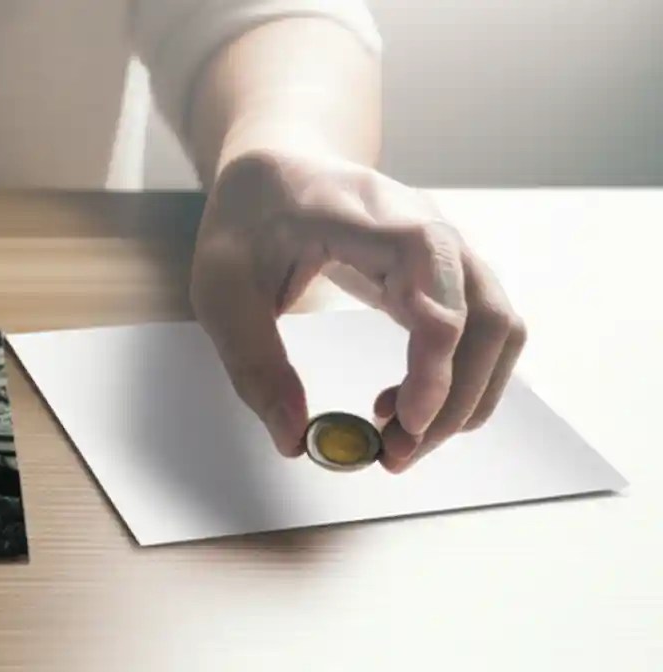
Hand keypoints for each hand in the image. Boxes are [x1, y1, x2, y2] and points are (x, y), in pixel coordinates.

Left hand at [190, 149, 525, 471]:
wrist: (277, 166)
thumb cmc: (248, 220)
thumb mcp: (220, 289)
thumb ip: (254, 364)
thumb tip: (295, 440)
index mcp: (372, 219)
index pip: (437, 297)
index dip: (433, 371)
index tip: (399, 426)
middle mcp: (429, 228)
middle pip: (489, 320)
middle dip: (454, 403)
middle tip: (395, 456)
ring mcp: (447, 248)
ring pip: (501, 329)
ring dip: (466, 397)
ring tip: (396, 436)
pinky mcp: (447, 272)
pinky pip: (485, 330)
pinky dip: (459, 379)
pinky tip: (400, 403)